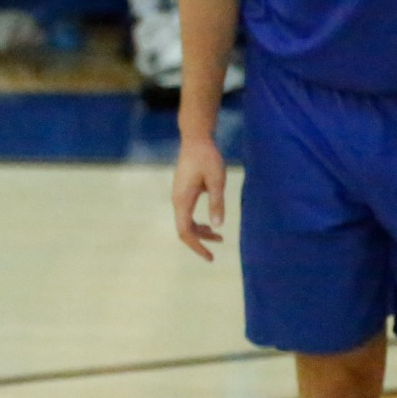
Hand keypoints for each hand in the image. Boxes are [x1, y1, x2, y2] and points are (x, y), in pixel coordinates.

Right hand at [171, 137, 227, 260]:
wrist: (195, 140)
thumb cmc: (207, 158)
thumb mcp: (217, 181)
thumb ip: (216, 203)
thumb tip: (217, 227)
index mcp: (183, 200)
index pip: (185, 231)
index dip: (196, 246)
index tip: (210, 256)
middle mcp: (177, 200)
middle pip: (184, 229)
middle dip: (200, 241)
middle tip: (218, 248)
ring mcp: (178, 196)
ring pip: (185, 222)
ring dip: (200, 232)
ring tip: (219, 237)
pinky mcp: (182, 192)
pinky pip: (186, 214)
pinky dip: (197, 222)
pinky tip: (211, 222)